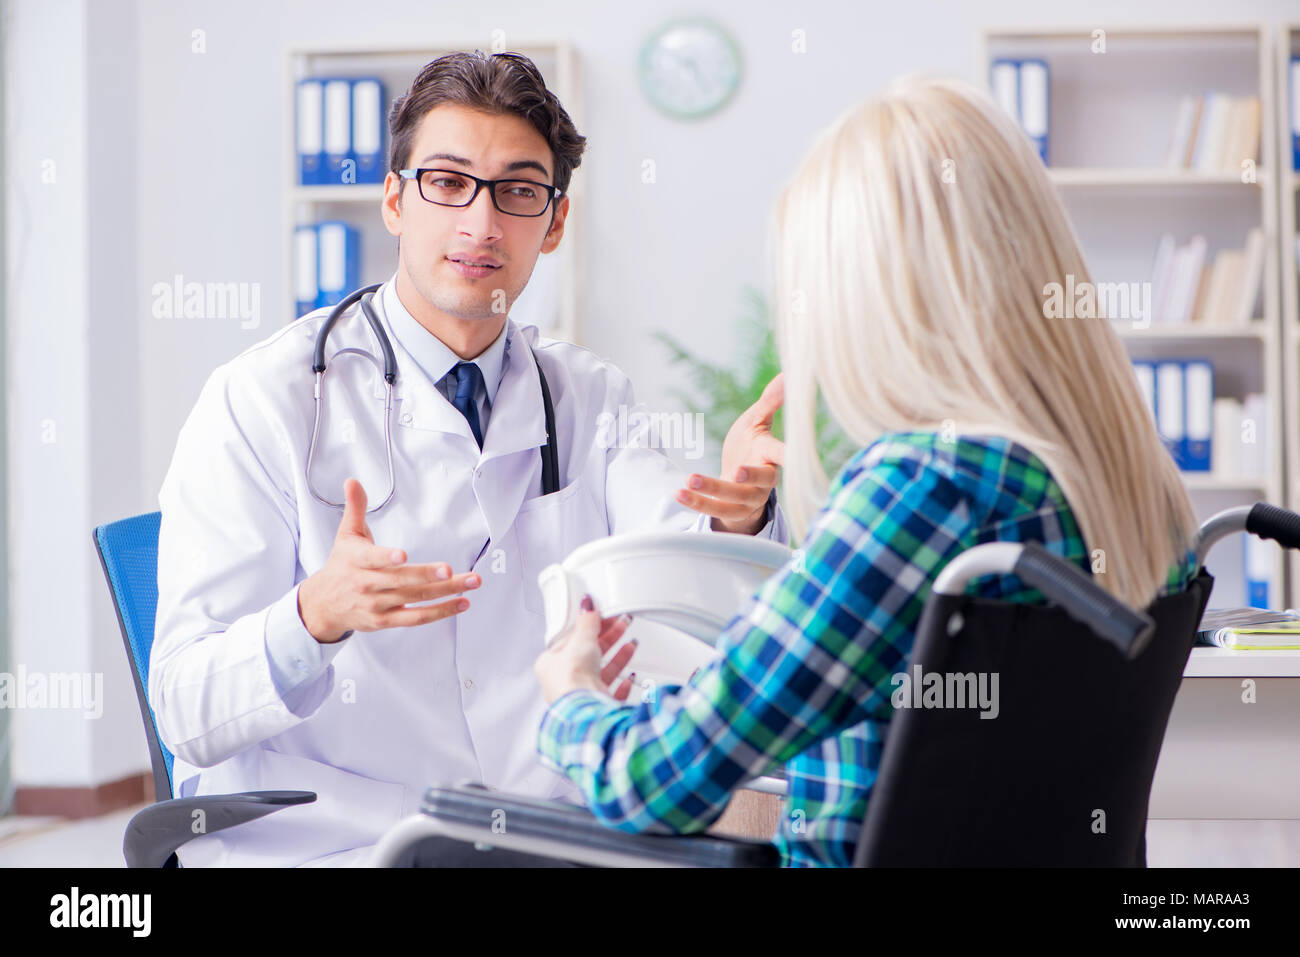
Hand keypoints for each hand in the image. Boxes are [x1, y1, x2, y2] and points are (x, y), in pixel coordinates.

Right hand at [297, 478, 479, 642]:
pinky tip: (461, 603)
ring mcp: (377, 605)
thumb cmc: (341, 566)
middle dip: (427, 575)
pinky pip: (416, 618)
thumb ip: (355, 508)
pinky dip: (440, 612)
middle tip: (449, 570)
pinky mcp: (386, 620)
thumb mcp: (346, 535)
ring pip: (413, 599)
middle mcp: (367, 584)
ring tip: (470, 583)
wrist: (324, 605)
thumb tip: (352, 481)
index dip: (386, 557)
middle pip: (400, 581)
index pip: (371, 559)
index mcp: (356, 561)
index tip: (402, 555)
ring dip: (445, 592)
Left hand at [534, 595, 636, 704]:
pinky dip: (622, 684)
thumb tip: (587, 606)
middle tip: (622, 624)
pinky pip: (611, 692)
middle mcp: (563, 681)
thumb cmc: (572, 679)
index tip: (604, 618)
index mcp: (551, 663)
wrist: (585, 709)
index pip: (572, 639)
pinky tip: (629, 677)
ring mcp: (581, 694)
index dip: (590, 627)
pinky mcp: (597, 705)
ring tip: (631, 643)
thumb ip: (587, 622)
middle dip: (609, 639)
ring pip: (602, 672)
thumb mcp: (580, 640)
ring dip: (618, 657)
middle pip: (589, 654)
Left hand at [676, 373, 784, 534]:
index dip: (788, 455)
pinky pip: (714, 510)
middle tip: (737, 470)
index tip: (792, 456)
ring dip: (712, 491)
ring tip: (689, 480)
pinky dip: (696, 503)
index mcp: (771, 455)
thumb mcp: (756, 420)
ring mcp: (749, 499)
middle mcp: (765, 481)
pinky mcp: (731, 511)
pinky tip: (678, 493)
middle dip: (750, 477)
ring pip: (734, 499)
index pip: (783, 455)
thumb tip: (787, 373)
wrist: (740, 477)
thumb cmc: (751, 444)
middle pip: (763, 481)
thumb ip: (770, 400)